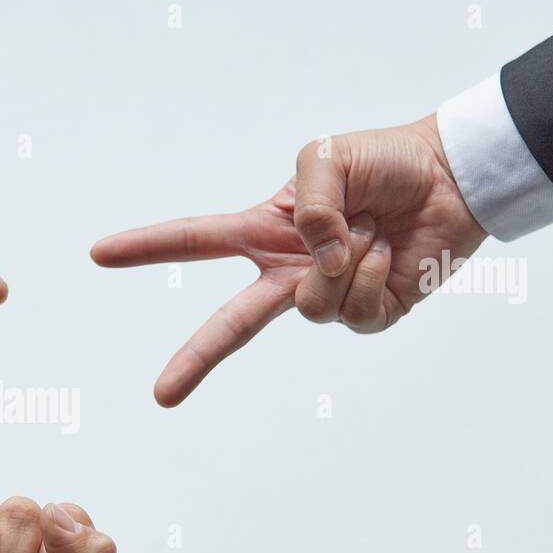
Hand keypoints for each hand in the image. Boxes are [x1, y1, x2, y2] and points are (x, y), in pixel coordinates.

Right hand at [90, 114, 487, 406]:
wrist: (453, 178)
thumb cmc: (384, 162)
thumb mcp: (326, 158)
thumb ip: (308, 207)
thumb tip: (312, 264)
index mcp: (266, 232)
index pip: (194, 243)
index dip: (146, 248)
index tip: (99, 254)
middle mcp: (289, 272)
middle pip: (230, 324)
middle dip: (194, 359)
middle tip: (161, 395)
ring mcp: (327, 297)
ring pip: (310, 307)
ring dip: (342, 259)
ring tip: (367, 229)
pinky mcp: (368, 314)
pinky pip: (355, 310)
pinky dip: (376, 273)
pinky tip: (390, 251)